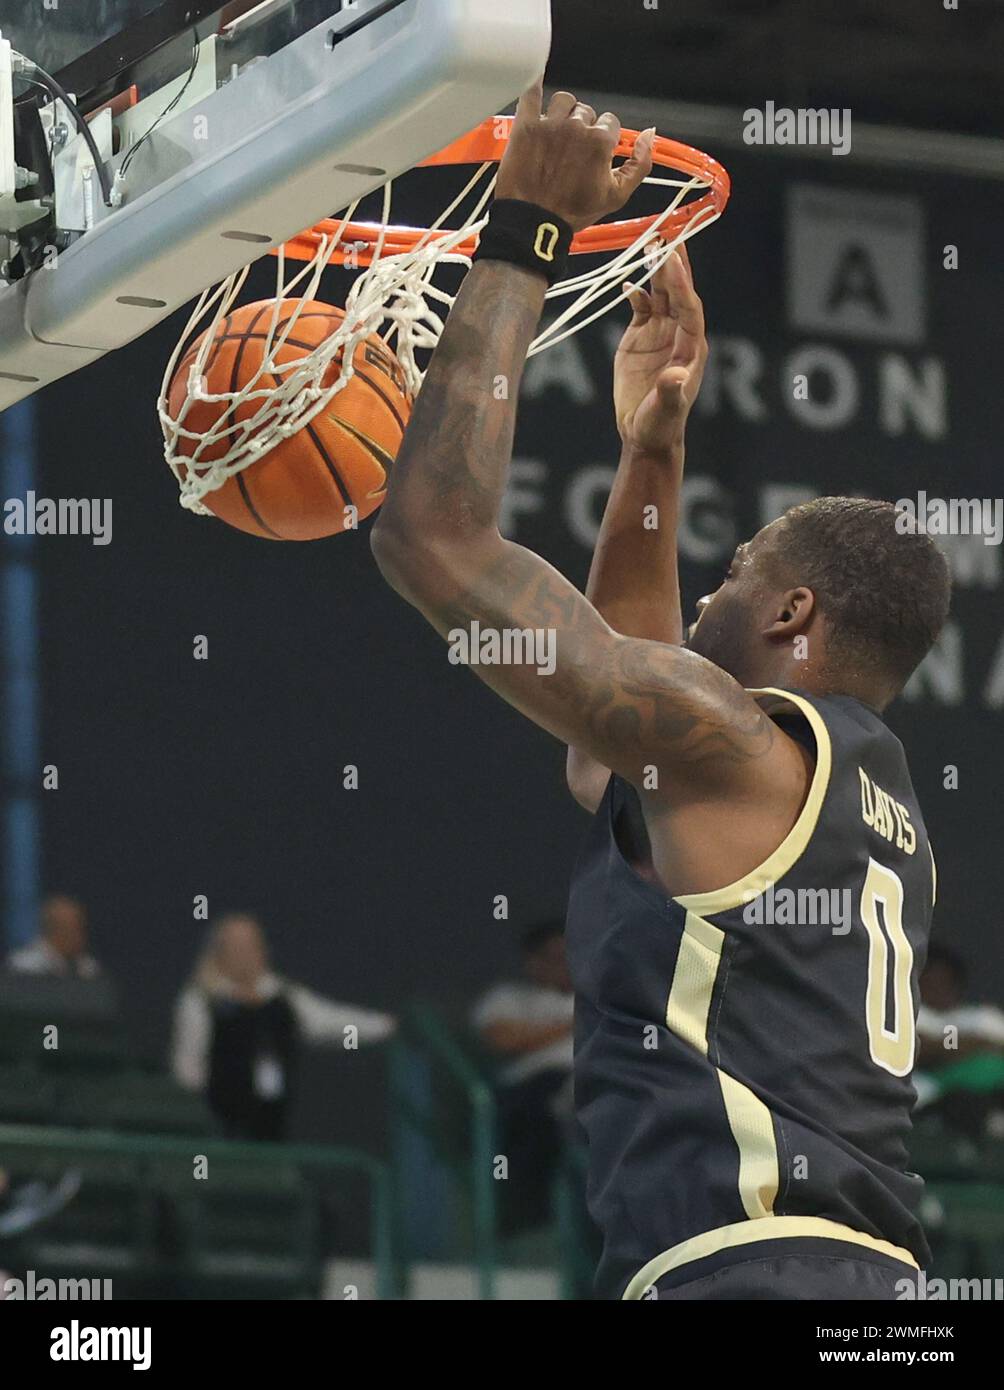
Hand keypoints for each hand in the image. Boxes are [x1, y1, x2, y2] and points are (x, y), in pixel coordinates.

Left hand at [495, 81, 654, 232]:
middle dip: (583, 127)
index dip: (603, 138)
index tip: (593, 153)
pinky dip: (534, 84)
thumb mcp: (617, 195)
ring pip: (563, 101)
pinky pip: (531, 92)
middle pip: (586, 112)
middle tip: (572, 150)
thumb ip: (639, 163)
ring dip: (562, 112)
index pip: (609, 123)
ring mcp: (549, 123)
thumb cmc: (573, 212)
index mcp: (600, 141)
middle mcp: (576, 126)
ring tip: (557, 130)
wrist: (534, 223)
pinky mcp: (525, 125)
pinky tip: (535, 80)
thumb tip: (650, 135)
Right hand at [614, 242, 707, 454]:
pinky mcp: (640, 338)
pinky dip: (635, 293)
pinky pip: (641, 307)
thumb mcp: (665, 410)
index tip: (672, 259)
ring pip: (661, 295)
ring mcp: (660, 334)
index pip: (689, 307)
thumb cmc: (661, 424)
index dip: (682, 283)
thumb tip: (675, 377)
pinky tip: (627, 283)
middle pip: (679, 293)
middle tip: (667, 234)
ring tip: (650, 244)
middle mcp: (679, 335)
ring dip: (656, 271)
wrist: (643, 433)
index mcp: (691, 347)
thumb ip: (671, 392)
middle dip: (673, 265)